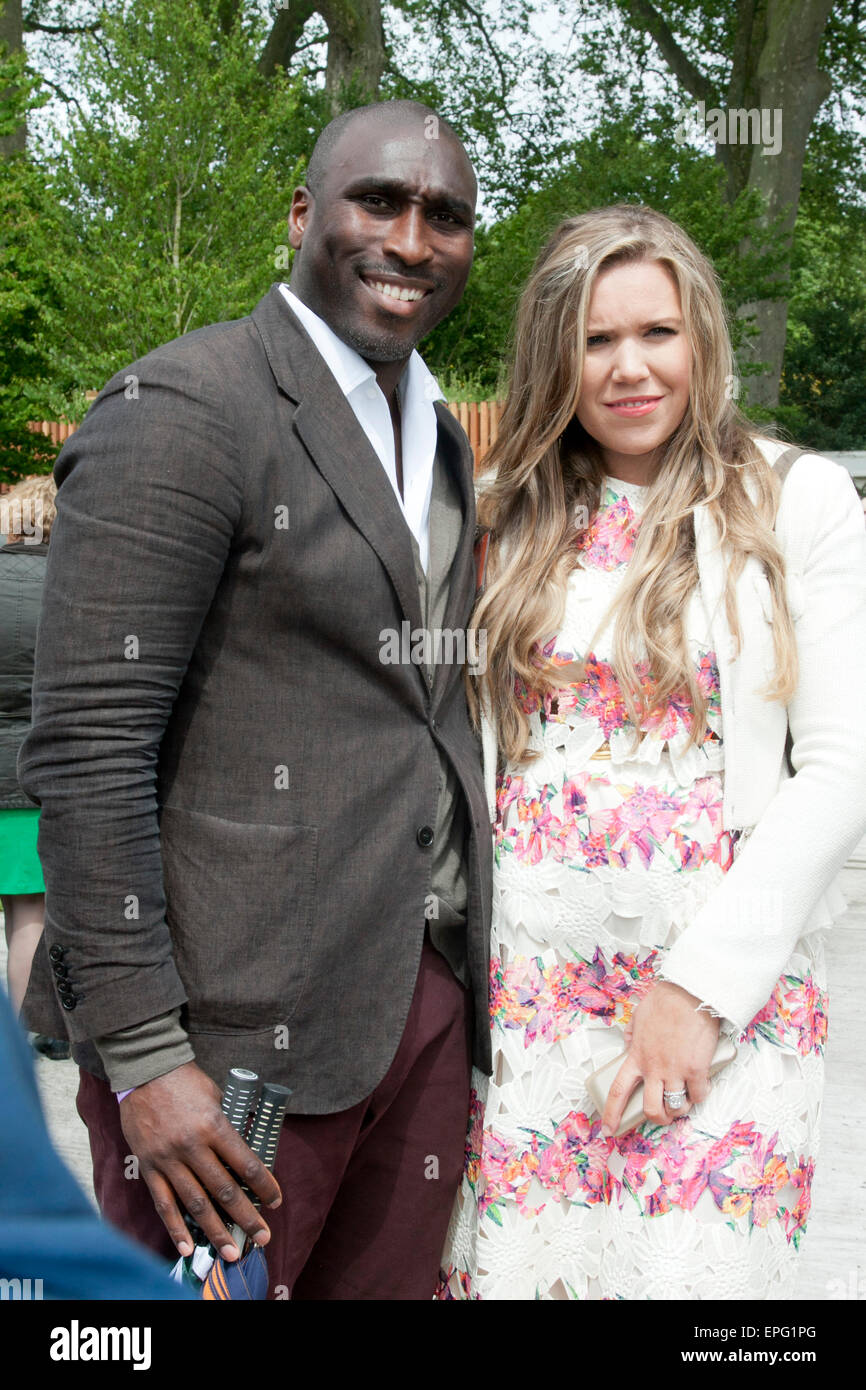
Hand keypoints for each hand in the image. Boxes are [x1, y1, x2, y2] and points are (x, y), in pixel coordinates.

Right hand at [119, 1061, 281, 1259]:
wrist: (145, 1070)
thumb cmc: (185, 1081)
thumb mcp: (216, 1097)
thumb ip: (227, 1126)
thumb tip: (242, 1154)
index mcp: (214, 1126)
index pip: (246, 1164)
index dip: (264, 1186)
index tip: (275, 1202)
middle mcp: (192, 1146)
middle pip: (224, 1190)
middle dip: (246, 1217)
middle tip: (263, 1237)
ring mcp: (168, 1159)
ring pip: (196, 1204)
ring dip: (215, 1231)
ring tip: (230, 1252)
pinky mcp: (149, 1166)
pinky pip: (163, 1203)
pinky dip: (174, 1229)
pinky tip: (187, 1248)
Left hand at [601, 982, 719, 1135]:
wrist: (690, 994)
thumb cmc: (666, 1000)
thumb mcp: (639, 1016)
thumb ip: (632, 1033)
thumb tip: (628, 1043)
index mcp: (637, 1056)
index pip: (618, 1091)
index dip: (611, 1114)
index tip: (607, 1130)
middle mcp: (654, 1068)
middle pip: (650, 1109)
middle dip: (657, 1119)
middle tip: (663, 1116)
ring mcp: (675, 1071)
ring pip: (675, 1107)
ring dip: (680, 1110)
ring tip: (684, 1101)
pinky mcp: (697, 1070)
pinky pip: (699, 1096)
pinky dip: (700, 1096)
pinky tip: (702, 1088)